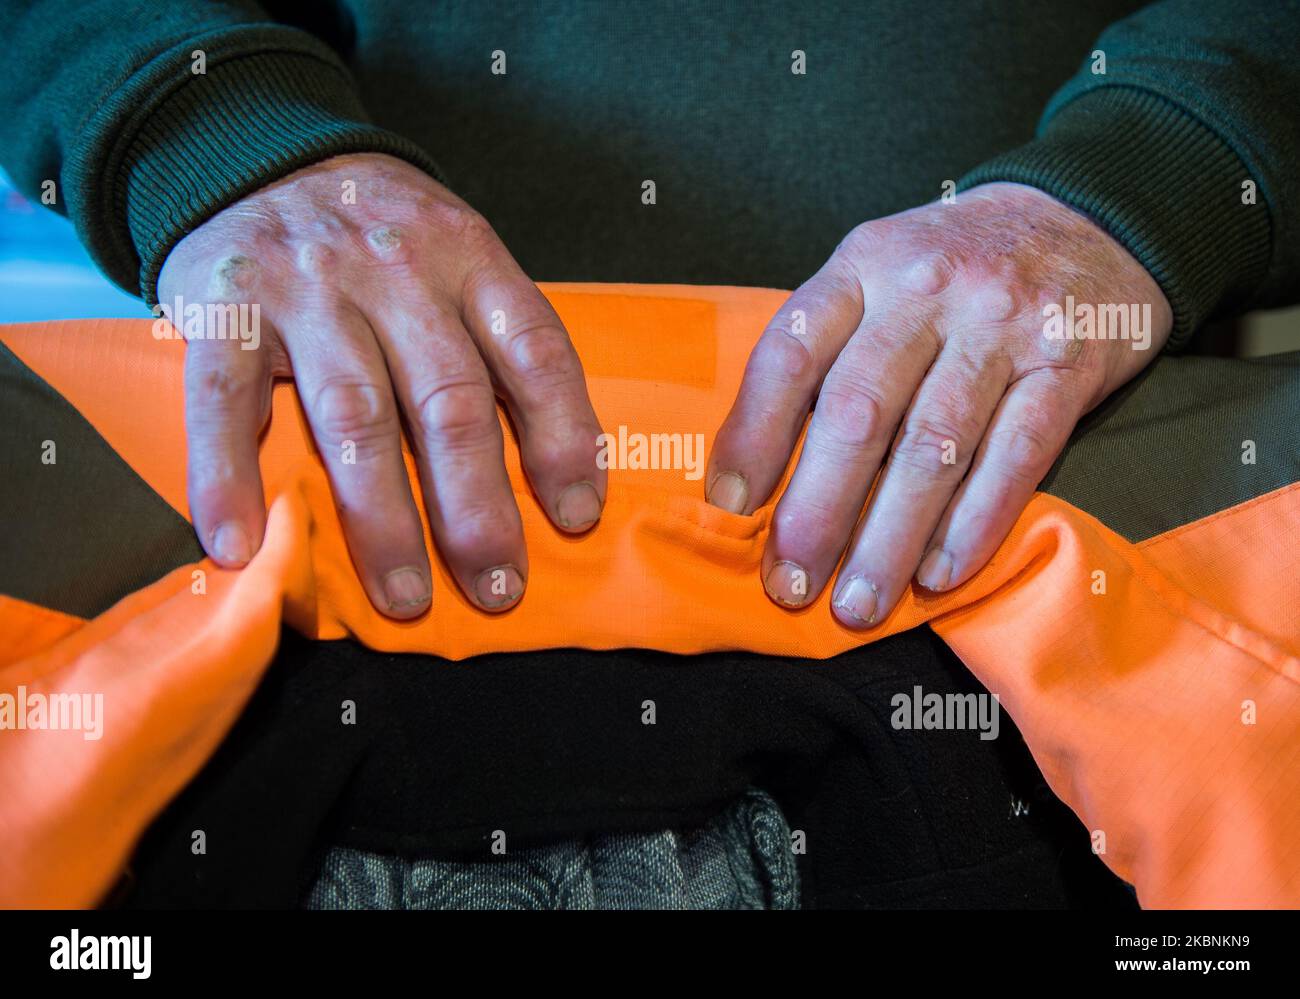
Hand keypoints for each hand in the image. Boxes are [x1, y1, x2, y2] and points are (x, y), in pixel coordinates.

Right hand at [159, 153, 605, 617]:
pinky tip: (240, 545)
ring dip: (382, 518)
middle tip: (498, 589)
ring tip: (407, 596)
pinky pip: (225, 401)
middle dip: (478, 507)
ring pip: (356, 415)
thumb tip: (551, 468)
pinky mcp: (226, 305)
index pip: (534, 353)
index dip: (564, 438)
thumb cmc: (382, 238)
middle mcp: (397, 272)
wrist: (259, 153)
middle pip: (450, 402)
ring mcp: (308, 288)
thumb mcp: (457, 256)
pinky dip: (229, 476)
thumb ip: (494, 341)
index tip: (576, 517)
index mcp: (469, 258)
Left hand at [707, 182, 1171, 626]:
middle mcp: (927, 289)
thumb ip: (827, 349)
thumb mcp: (875, 274)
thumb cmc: (950, 269)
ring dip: (890, 538)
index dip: (753, 435)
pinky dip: (975, 522)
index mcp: (862, 267)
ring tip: (859, 603)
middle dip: (818, 511)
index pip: (792, 353)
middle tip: (790, 583)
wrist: (1083, 214)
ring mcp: (1002, 324)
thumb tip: (764, 468)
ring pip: (934, 446)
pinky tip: (939, 575)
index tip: (730, 509)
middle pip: (860, 412)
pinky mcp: (1068, 362)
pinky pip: (1016, 455)